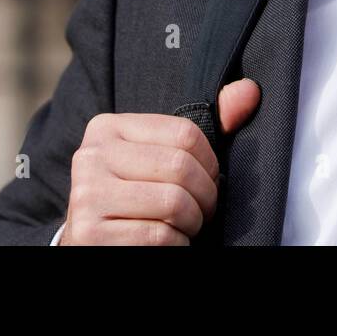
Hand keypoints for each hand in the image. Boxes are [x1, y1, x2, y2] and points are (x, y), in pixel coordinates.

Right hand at [58, 79, 260, 244]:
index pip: (185, 133)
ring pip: (173, 202)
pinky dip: (178, 244)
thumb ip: (205, 126)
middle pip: (180, 166)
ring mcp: (85, 195)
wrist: (91, 243)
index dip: (210, 163)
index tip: (208, 180)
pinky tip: (170, 242)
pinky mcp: (89, 233)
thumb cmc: (136, 195)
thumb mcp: (162, 156)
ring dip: (193, 221)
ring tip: (187, 225)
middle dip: (205, 196)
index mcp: (107, 128)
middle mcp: (90, 157)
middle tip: (204, 210)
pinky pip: (160, 236)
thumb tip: (250, 91)